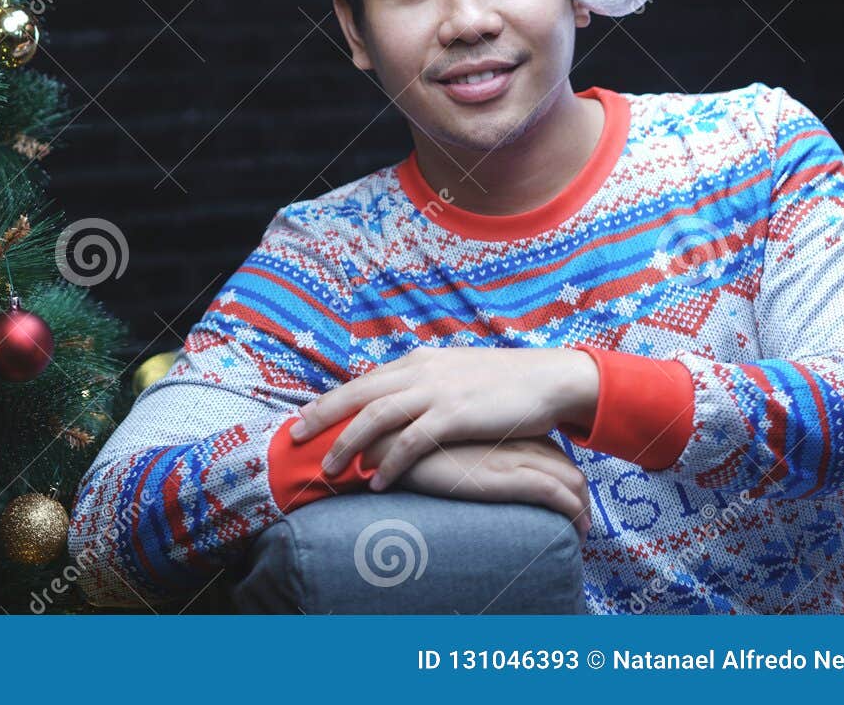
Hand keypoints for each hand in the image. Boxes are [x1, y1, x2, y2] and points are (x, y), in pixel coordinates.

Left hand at [288, 346, 598, 490]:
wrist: (547, 379)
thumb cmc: (502, 383)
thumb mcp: (454, 375)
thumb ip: (424, 386)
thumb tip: (397, 400)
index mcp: (417, 362)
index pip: (363, 382)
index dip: (331, 401)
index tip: (304, 417)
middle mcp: (420, 372)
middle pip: (357, 394)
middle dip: (323, 416)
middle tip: (296, 438)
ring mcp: (437, 392)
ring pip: (377, 417)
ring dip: (349, 444)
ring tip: (331, 469)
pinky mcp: (455, 415)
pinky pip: (412, 442)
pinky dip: (391, 462)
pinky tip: (377, 481)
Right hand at [368, 435, 591, 539]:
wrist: (389, 446)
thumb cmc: (404, 446)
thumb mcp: (436, 440)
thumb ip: (456, 449)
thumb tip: (463, 466)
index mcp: (498, 428)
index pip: (545, 447)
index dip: (560, 470)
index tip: (567, 493)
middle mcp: (511, 438)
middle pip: (564, 461)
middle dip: (580, 491)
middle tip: (585, 517)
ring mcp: (511, 455)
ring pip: (569, 478)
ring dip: (582, 506)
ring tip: (585, 529)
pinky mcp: (506, 477)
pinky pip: (556, 494)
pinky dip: (573, 513)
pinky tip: (578, 531)